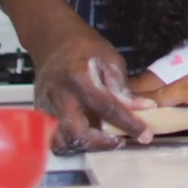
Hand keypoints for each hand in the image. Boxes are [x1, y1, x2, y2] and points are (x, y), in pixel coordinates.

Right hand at [33, 26, 156, 152]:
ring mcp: (46, 108)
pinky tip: (88, 136)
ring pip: (62, 141)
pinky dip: (72, 143)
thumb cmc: (84, 47)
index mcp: (79, 79)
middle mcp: (59, 96)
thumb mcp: (110, 58)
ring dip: (85, 146)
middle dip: (101, 143)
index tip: (146, 135)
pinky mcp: (41, 115)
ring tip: (104, 140)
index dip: (129, 123)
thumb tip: (142, 108)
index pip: (107, 108)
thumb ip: (122, 86)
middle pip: (77, 133)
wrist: (52, 41)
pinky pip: (55, 138)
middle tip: (121, 141)